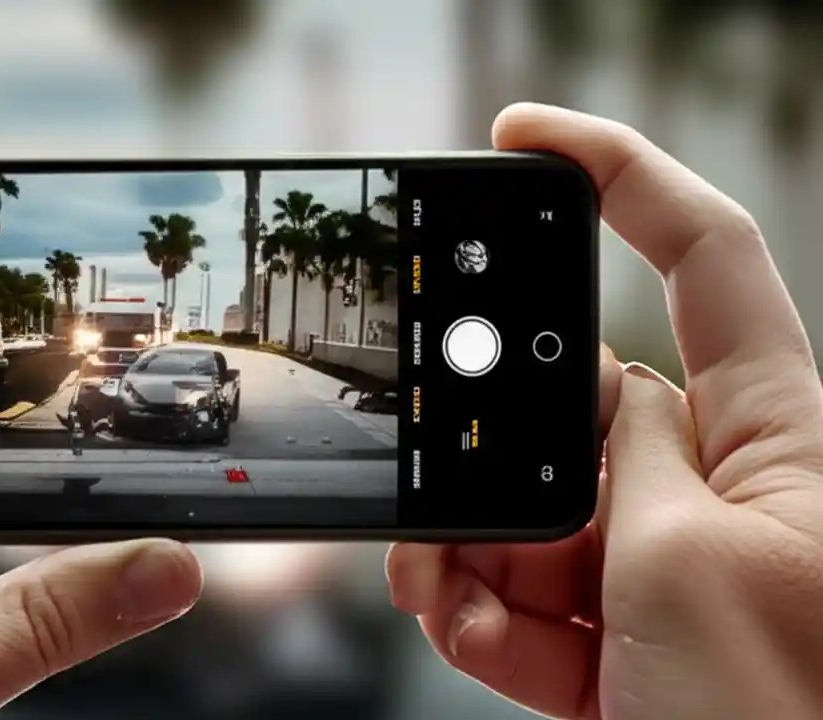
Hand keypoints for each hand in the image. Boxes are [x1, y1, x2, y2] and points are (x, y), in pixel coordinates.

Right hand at [387, 104, 822, 718]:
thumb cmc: (779, 718)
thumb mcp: (688, 561)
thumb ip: (628, 455)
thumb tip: (598, 396)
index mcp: (780, 437)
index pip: (706, 258)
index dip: (620, 175)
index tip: (525, 135)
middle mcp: (718, 487)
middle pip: (574, 407)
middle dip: (491, 446)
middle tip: (445, 490)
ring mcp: (658, 562)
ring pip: (528, 507)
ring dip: (468, 550)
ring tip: (448, 593)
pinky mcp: (613, 630)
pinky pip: (521, 588)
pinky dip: (476, 611)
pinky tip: (467, 630)